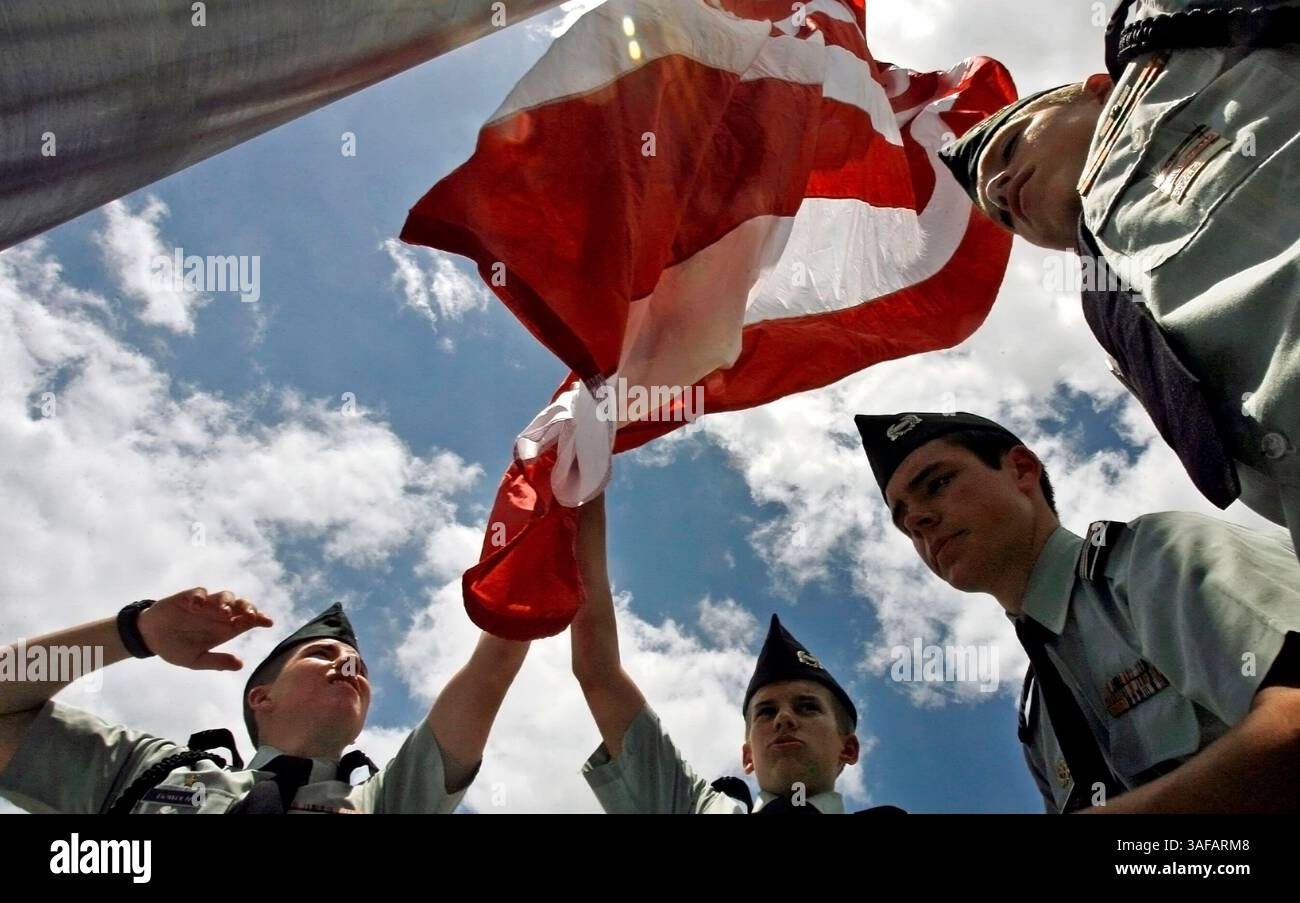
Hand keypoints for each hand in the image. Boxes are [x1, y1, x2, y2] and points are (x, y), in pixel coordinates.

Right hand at [136, 587, 273, 670]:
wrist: (150, 637)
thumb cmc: (175, 647)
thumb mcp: (195, 660)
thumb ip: (217, 662)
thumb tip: (240, 665)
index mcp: (223, 629)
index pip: (247, 621)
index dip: (259, 619)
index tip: (269, 622)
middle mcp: (217, 615)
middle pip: (240, 605)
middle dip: (248, 608)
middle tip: (250, 616)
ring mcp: (204, 605)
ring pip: (223, 596)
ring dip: (227, 602)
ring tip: (226, 611)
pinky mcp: (188, 598)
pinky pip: (199, 593)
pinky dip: (200, 597)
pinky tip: (197, 606)